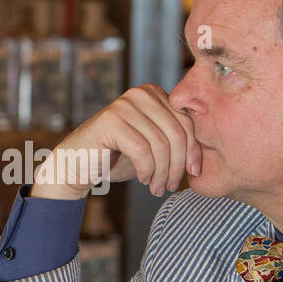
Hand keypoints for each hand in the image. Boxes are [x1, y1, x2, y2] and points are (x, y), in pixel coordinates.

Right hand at [30, 84, 201, 199]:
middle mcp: (141, 93)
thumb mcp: (152, 145)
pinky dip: (146, 170)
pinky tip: (142, 179)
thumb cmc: (116, 157)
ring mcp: (125, 104)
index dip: (194, 152)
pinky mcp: (111, 121)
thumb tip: (206, 152)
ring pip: (161, 145)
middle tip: (170, 187)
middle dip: (177, 166)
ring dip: (162, 173)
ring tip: (156, 188)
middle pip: (177, 133)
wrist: (76, 165)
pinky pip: (143, 151)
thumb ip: (174, 139)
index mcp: (155, 94)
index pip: (188, 123)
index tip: (193, 174)